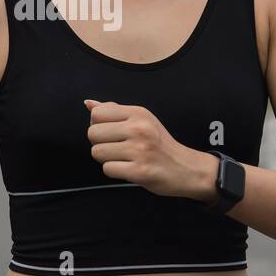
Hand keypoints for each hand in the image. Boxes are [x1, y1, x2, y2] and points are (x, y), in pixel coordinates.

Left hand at [84, 99, 217, 201]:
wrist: (186, 169)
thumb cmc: (160, 144)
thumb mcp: (142, 120)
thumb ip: (115, 111)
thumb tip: (88, 104)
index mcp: (138, 113)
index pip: (97, 113)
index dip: (97, 125)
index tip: (110, 133)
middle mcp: (139, 128)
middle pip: (92, 133)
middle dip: (99, 144)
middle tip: (117, 148)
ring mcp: (140, 150)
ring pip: (97, 153)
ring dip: (106, 159)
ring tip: (123, 158)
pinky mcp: (140, 171)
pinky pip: (108, 169)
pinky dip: (115, 171)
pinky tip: (129, 168)